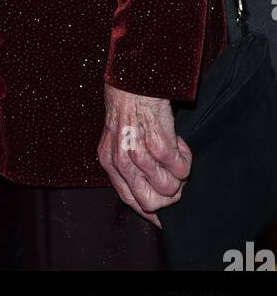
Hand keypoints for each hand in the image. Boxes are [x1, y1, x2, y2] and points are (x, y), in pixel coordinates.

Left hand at [97, 83, 191, 226]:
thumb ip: (128, 165)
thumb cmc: (128, 105)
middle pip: (151, 202)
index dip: (149, 211)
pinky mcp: (158, 144)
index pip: (129, 200)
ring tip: (175, 152)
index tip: (163, 218)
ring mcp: (139, 154)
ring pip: (170, 189)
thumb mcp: (118, 139)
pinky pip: (182, 169)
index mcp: (109, 161)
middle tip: (174, 176)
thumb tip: (149, 196)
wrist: (134, 78)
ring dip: (179, 174)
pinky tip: (178, 141)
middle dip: (169, 195)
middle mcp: (121, 161)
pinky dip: (185, 157)